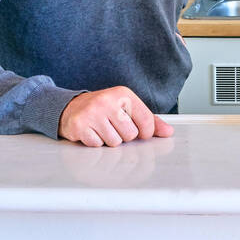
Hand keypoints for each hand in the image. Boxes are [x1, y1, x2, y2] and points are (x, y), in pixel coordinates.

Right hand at [58, 87, 173, 146]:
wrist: (71, 108)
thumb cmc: (104, 110)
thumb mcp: (127, 109)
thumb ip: (149, 120)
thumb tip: (168, 132)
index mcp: (124, 94)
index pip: (146, 120)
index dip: (146, 132)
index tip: (140, 132)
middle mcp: (108, 101)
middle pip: (130, 134)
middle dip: (124, 136)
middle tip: (114, 127)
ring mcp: (93, 113)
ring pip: (115, 142)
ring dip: (109, 140)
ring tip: (102, 129)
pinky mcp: (80, 125)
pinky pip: (98, 145)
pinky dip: (96, 142)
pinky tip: (92, 132)